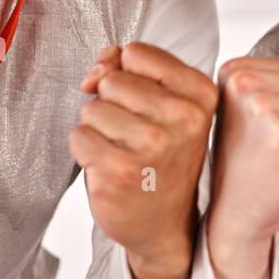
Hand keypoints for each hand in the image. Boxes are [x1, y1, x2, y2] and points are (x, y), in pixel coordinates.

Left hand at [69, 43, 216, 278]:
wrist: (165, 225)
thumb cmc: (162, 159)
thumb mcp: (164, 105)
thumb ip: (128, 69)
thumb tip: (95, 71)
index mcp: (200, 94)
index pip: (137, 53)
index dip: (126, 71)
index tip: (140, 99)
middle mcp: (183, 118)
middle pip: (112, 80)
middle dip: (111, 104)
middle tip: (133, 134)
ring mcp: (152, 146)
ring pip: (92, 108)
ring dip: (98, 129)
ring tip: (122, 152)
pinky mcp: (120, 172)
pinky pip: (79, 136)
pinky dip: (85, 151)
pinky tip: (109, 167)